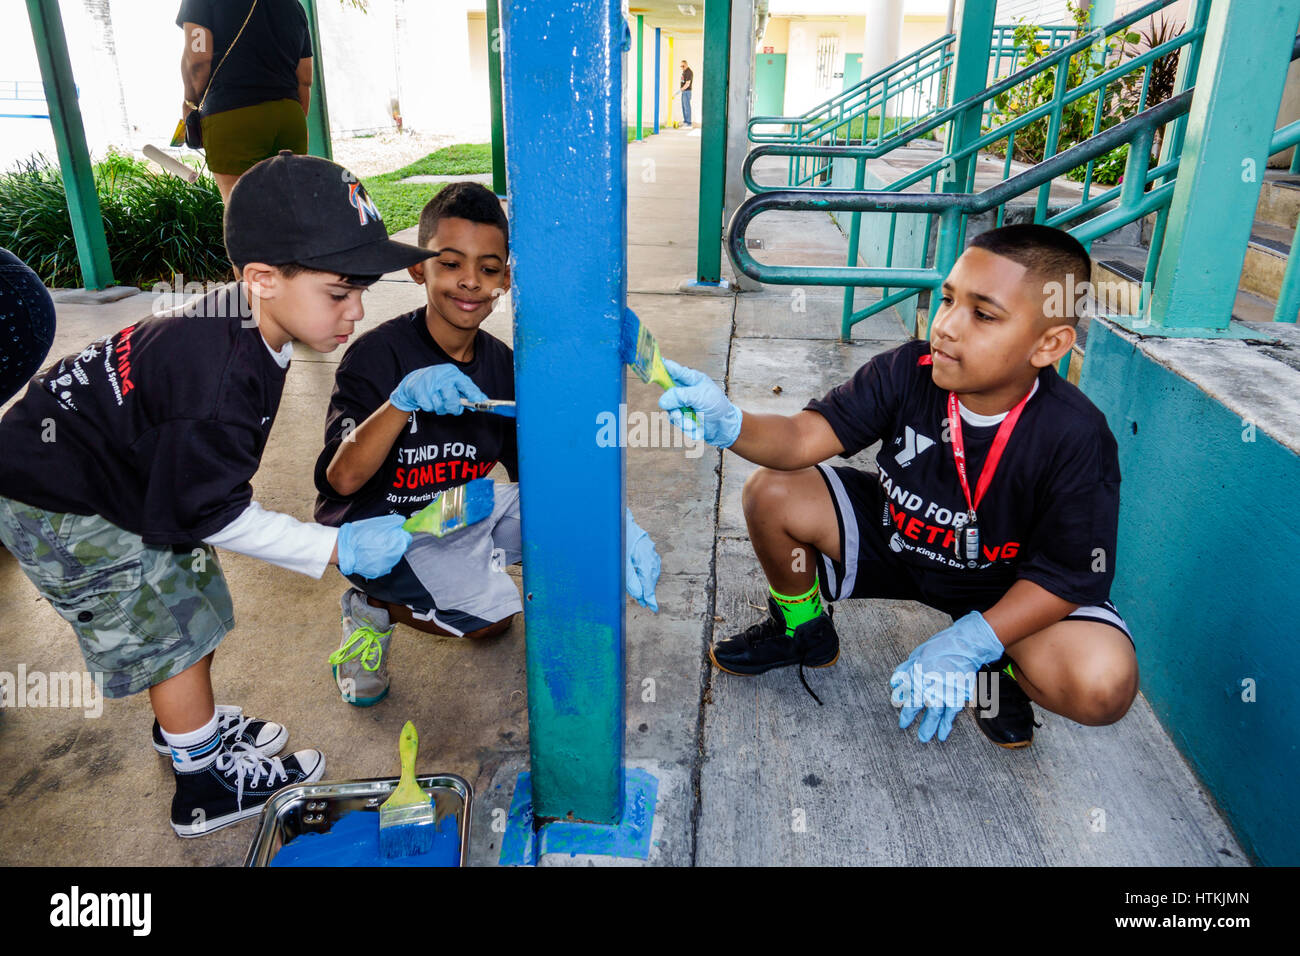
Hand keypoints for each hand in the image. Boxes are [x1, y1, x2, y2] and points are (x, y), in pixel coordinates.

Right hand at [337, 513, 411, 577]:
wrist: (345, 549)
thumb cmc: (359, 535)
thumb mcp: (378, 523)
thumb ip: (393, 522)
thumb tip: (402, 522)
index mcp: (395, 544)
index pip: (407, 539)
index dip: (400, 534)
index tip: (395, 533)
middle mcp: (393, 557)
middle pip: (401, 548)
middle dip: (395, 543)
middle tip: (383, 539)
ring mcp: (387, 566)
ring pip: (394, 557)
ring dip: (389, 552)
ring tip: (376, 546)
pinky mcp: (380, 572)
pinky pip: (386, 564)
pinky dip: (382, 559)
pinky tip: (373, 554)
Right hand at [390, 364, 487, 414]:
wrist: (415, 381)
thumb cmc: (438, 383)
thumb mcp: (453, 383)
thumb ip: (466, 391)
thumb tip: (481, 400)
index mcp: (453, 373)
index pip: (465, 384)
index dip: (473, 394)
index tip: (478, 401)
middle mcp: (442, 376)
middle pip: (452, 399)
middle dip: (453, 407)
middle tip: (452, 407)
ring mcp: (430, 383)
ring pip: (440, 405)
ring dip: (440, 408)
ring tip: (437, 401)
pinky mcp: (419, 391)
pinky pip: (429, 407)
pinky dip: (429, 407)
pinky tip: (428, 400)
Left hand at [625, 508, 660, 612]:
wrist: (621, 522)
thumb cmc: (620, 542)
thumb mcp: (622, 563)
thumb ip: (630, 580)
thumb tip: (638, 595)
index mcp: (646, 564)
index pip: (649, 586)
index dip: (650, 599)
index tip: (653, 609)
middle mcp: (652, 559)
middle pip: (651, 580)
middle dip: (646, 591)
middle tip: (642, 603)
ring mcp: (652, 553)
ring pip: (651, 573)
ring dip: (646, 583)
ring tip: (641, 593)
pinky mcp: (649, 550)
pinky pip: (651, 566)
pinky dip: (647, 574)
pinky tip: (643, 577)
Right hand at [658, 358, 741, 447]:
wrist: (724, 426)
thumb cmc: (717, 405)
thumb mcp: (700, 396)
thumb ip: (680, 395)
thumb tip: (662, 400)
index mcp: (690, 378)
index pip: (672, 369)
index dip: (661, 367)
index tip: (650, 366)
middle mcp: (684, 390)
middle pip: (666, 392)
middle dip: (673, 404)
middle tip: (677, 410)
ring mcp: (682, 403)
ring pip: (670, 409)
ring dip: (681, 419)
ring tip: (693, 423)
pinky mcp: (682, 416)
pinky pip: (675, 421)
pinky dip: (685, 426)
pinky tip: (695, 427)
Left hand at [888, 611, 1003, 742]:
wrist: (965, 646)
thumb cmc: (941, 647)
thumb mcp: (917, 655)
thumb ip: (905, 670)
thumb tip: (894, 684)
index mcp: (916, 676)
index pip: (906, 696)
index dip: (904, 710)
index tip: (902, 722)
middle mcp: (928, 686)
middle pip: (917, 706)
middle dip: (911, 720)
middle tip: (907, 731)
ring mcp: (943, 692)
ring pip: (934, 713)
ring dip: (929, 727)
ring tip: (924, 739)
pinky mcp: (957, 695)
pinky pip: (950, 713)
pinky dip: (946, 725)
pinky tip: (942, 735)